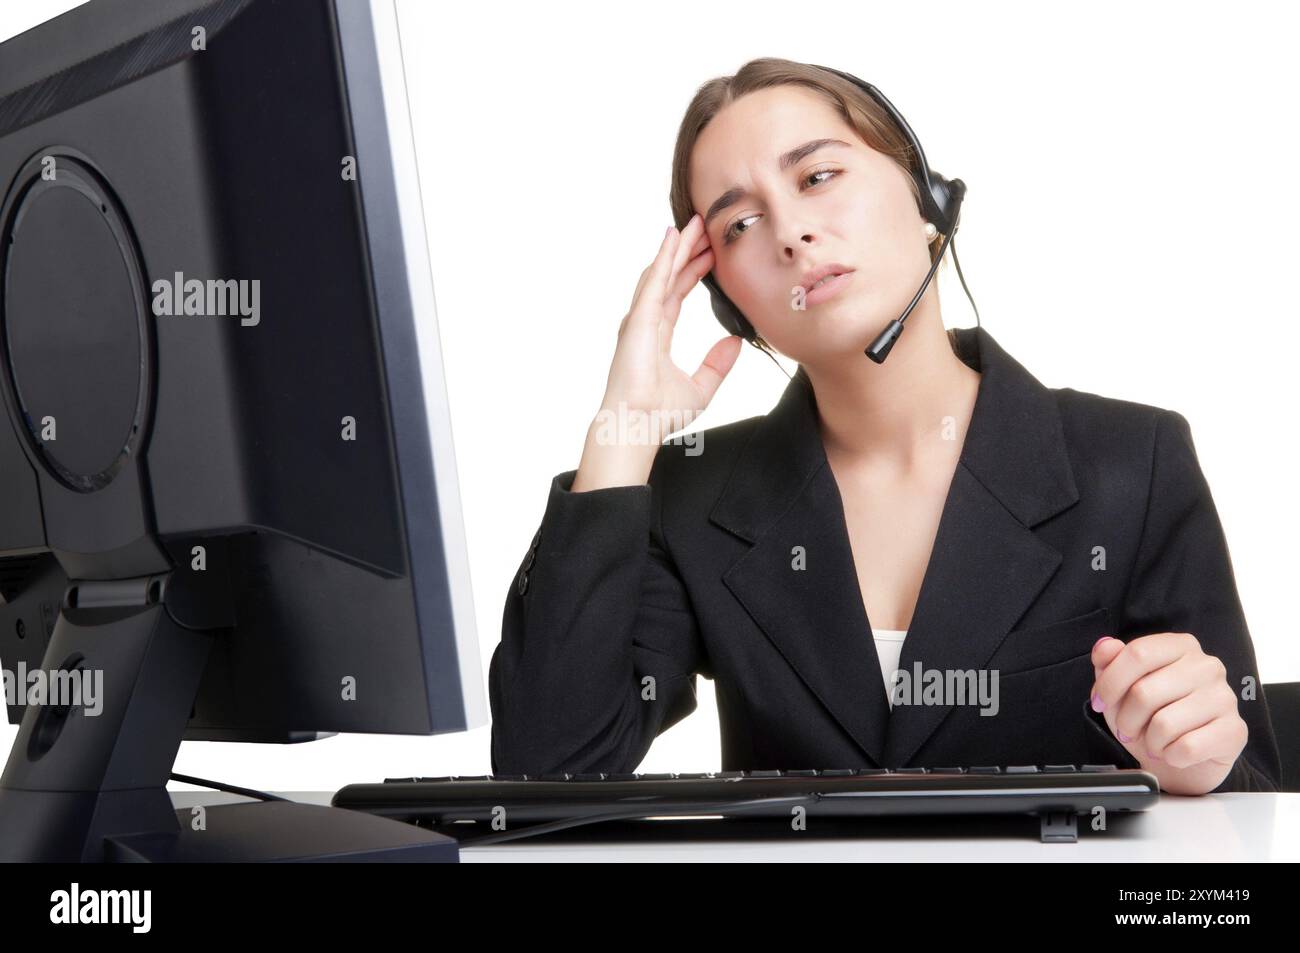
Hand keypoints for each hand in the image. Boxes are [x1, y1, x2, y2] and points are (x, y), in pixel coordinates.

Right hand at [600, 213, 742, 428]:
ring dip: (676, 248)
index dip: (694, 271)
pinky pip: (654, 282)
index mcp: (657, 335)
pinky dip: (664, 258)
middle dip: (686, 251)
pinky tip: (672, 238)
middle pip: (670, 277)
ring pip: (661, 273)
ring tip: (691, 223)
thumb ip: (717, 365)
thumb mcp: (701, 388)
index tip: (711, 254)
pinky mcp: (638, 319)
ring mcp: (640, 319)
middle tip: (703, 225)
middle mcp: (646, 322)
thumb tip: (735, 343)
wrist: (637, 426)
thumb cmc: (657, 415)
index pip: (678, 293)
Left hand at [1090, 633, 1247, 794]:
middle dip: (1125, 719)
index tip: (1099, 702)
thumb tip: (1105, 646)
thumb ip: (1110, 662)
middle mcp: (1207, 666)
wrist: (1182, 760)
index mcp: (1180, 646)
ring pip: (1164, 723)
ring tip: (1153, 742)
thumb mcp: (1121, 687)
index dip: (1110, 683)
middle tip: (1127, 730)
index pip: (1138, 654)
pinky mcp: (1235, 731)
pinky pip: (1188, 748)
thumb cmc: (1150, 717)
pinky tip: (1174, 752)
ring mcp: (1225, 697)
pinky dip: (1171, 756)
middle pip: (1145, 691)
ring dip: (1149, 741)